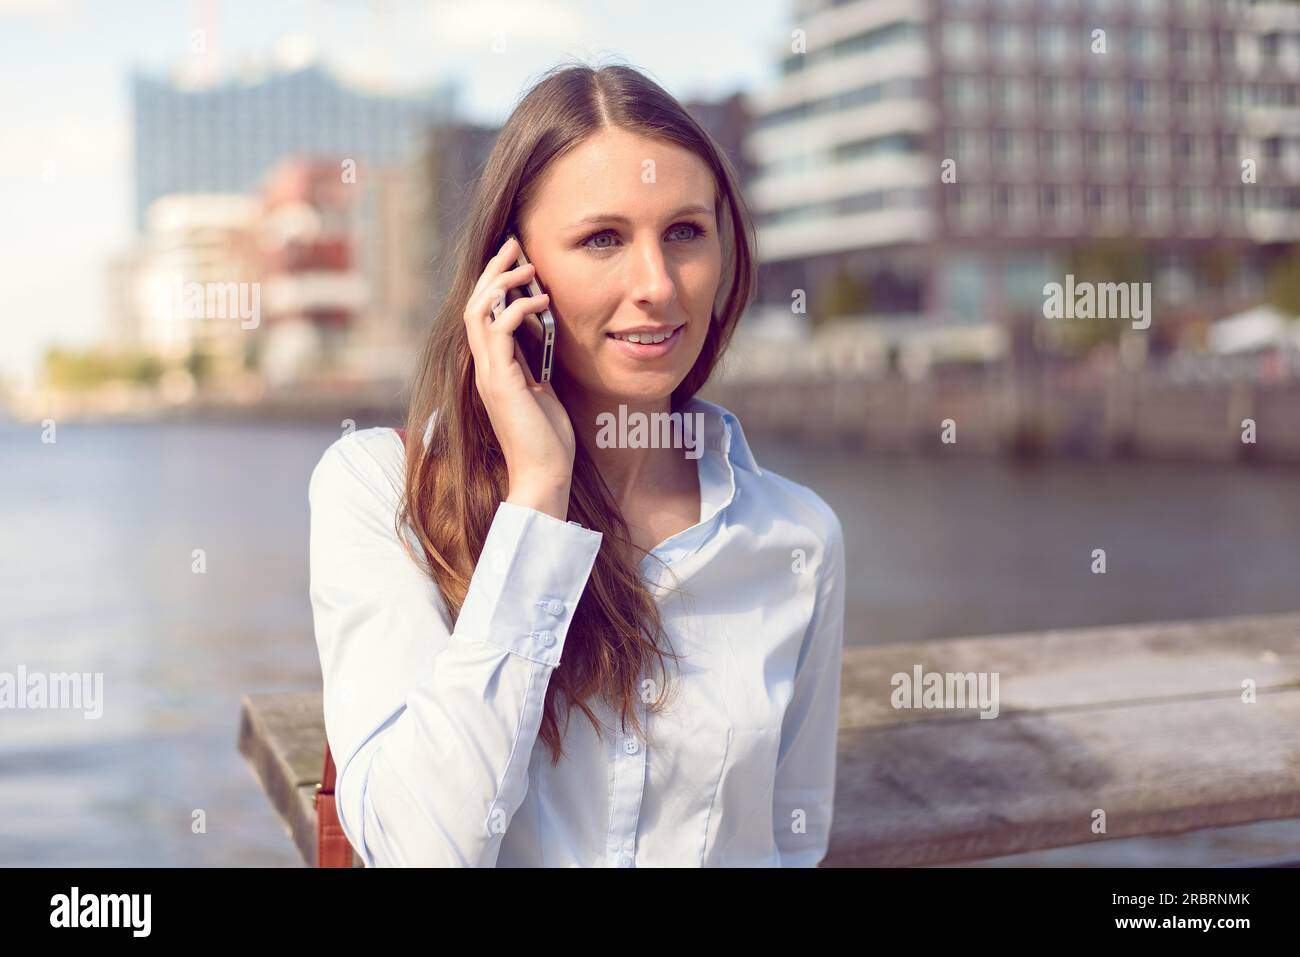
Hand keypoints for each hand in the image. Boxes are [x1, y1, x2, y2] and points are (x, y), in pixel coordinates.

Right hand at [464, 235, 573, 519]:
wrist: (543, 474)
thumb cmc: (547, 439)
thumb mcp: (542, 391)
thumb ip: (534, 364)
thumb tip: (540, 338)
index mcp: (492, 369)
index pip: (483, 315)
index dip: (495, 284)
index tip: (516, 261)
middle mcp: (483, 367)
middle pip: (475, 304)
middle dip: (494, 271)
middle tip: (515, 245)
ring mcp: (488, 374)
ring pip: (480, 311)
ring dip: (503, 283)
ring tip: (528, 267)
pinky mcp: (500, 381)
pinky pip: (499, 330)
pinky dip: (518, 308)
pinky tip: (541, 301)